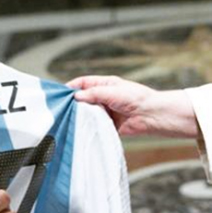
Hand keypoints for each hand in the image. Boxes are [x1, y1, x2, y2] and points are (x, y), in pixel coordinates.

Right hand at [68, 75, 197, 137]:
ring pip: (87, 113)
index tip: (60, 94)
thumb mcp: (112, 91)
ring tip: (69, 120)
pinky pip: (94, 125)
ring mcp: (106, 111)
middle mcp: (104, 97)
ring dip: (80, 116)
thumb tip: (75, 97)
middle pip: (83, 99)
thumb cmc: (136, 98)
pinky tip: (81, 130)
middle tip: (61, 109)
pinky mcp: (108, 124)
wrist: (151, 115)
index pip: (83, 83)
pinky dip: (88, 127)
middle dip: (73, 103)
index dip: (71, 87)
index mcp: (105, 84)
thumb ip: (93, 94)